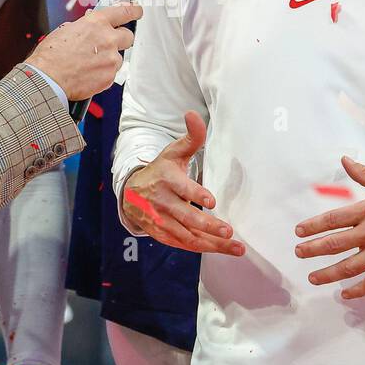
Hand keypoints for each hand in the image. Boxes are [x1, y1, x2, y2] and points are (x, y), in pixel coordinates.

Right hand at [24, 2, 141, 100]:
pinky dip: (102, 74)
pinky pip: (111, 73)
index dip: (133, 11)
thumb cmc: (52, 56)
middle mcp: (108, 39)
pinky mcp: (109, 77)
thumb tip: (91, 29)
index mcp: (96, 23)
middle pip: (128, 36)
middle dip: (121, 39)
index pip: (123, 12)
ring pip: (118, 57)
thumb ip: (85, 27)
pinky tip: (87, 74)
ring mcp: (111, 59)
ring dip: (108, 59)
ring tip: (89, 64)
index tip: (137, 11)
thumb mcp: (66, 30)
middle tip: (109, 44)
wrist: (48, 78)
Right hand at [122, 110, 243, 254]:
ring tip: (234, 247)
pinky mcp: (161, 235)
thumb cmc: (160, 170)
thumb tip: (193, 114)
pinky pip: (182, 244)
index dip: (195, 194)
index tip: (211, 201)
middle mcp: (162, 202)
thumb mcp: (173, 152)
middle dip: (207, 225)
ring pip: (187, 236)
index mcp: (166, 179)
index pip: (182, 188)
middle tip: (228, 231)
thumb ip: (190, 137)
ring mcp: (161, 221)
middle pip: (185, 216)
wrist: (130, 192)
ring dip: (211, 243)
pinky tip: (220, 249)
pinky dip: (201, 249)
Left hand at [293, 157, 364, 299]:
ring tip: (313, 277)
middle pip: (335, 244)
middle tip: (299, 253)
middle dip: (313, 249)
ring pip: (350, 267)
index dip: (313, 226)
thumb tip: (344, 160)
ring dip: (329, 274)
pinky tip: (345, 294)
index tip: (299, 231)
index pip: (333, 219)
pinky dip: (358, 290)